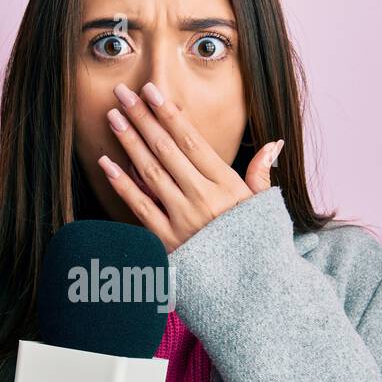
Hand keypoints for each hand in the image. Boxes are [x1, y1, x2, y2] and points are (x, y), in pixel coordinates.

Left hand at [97, 80, 283, 252]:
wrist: (250, 291)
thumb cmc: (256, 243)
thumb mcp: (263, 206)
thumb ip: (262, 173)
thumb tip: (274, 143)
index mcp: (227, 184)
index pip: (191, 140)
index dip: (168, 114)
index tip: (151, 91)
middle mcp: (203, 198)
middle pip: (166, 150)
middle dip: (142, 118)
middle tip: (122, 93)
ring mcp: (183, 220)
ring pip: (150, 172)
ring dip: (129, 143)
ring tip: (113, 117)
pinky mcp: (168, 242)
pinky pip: (140, 207)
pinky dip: (122, 184)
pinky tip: (107, 162)